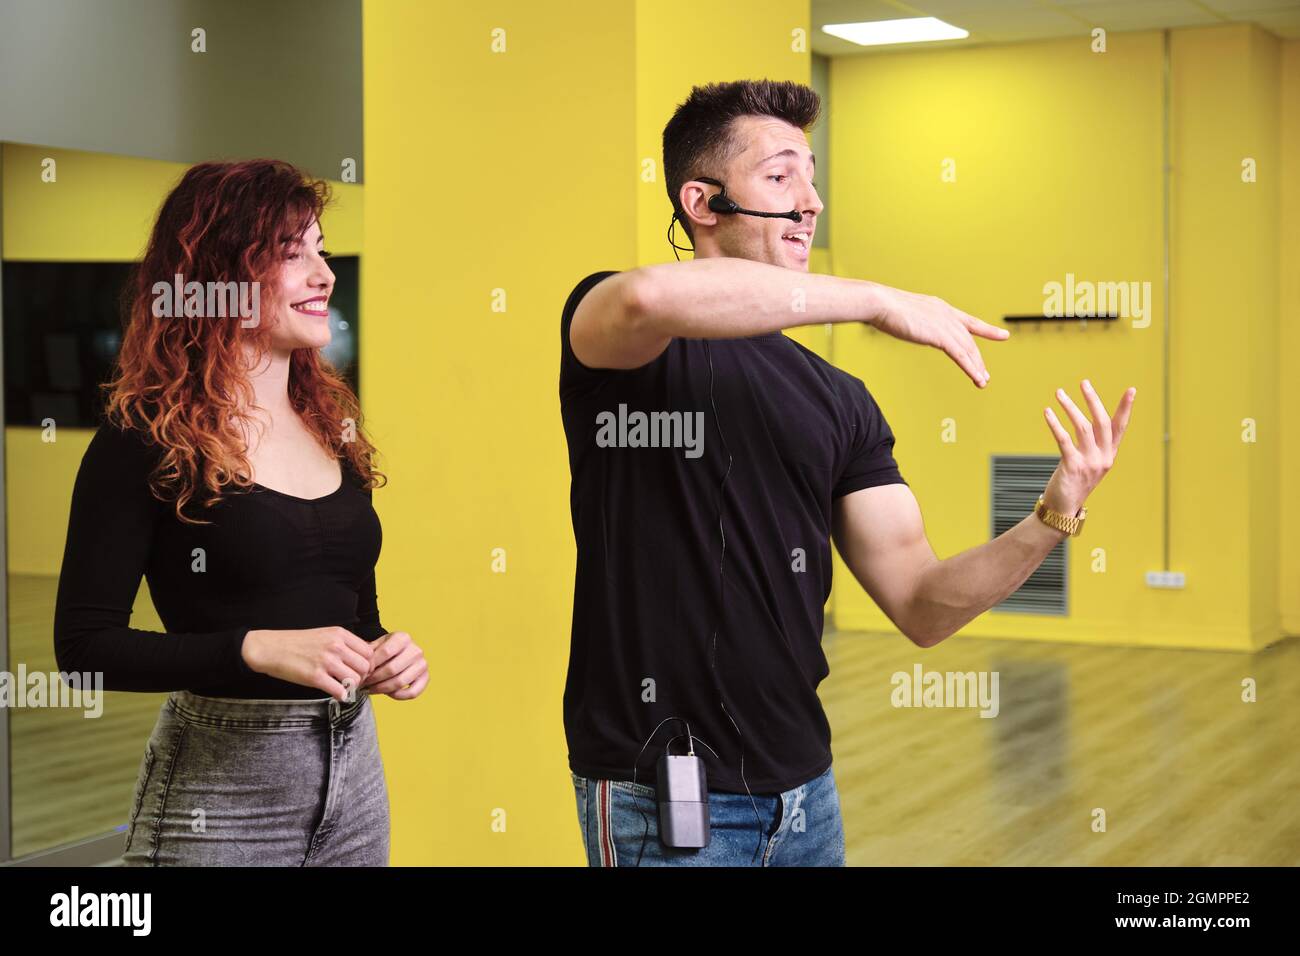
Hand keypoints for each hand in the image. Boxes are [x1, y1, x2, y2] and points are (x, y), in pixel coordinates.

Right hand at [241, 626, 374, 701]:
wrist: (270, 648)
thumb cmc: (297, 643)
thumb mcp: (325, 635)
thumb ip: (344, 644)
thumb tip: (362, 659)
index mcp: (340, 634)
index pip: (369, 652)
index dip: (367, 664)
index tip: (360, 670)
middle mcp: (336, 646)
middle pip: (365, 667)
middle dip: (362, 677)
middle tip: (353, 682)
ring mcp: (326, 661)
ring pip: (355, 680)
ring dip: (352, 687)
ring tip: (344, 687)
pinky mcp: (315, 677)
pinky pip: (340, 691)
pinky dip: (342, 696)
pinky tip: (337, 694)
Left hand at [361, 631, 428, 699]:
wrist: (400, 652)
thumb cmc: (385, 650)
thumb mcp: (376, 645)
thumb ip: (368, 654)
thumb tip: (362, 670)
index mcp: (404, 638)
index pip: (386, 652)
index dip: (371, 664)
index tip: (362, 671)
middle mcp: (416, 650)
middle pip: (392, 669)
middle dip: (374, 679)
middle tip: (364, 683)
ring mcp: (423, 664)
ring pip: (400, 682)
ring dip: (382, 688)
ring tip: (371, 689)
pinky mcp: (426, 678)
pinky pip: (412, 692)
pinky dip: (398, 696)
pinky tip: (388, 693)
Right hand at [867, 282, 1008, 387]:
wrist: (881, 303)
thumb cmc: (884, 308)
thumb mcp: (905, 314)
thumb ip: (914, 322)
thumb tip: (908, 326)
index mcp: (940, 308)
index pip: (968, 321)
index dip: (987, 330)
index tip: (1002, 335)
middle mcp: (947, 315)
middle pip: (969, 340)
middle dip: (978, 359)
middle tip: (984, 374)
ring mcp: (945, 325)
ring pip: (968, 350)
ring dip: (976, 367)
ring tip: (982, 381)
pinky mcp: (941, 336)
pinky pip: (961, 356)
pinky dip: (971, 369)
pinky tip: (977, 379)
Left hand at [1041, 380, 1136, 515]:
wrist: (1063, 509)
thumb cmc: (1073, 483)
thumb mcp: (1088, 463)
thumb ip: (1091, 446)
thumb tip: (1085, 422)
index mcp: (1109, 455)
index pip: (1120, 427)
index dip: (1125, 408)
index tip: (1131, 390)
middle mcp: (1103, 458)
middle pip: (1102, 422)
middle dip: (1093, 400)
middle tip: (1084, 382)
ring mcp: (1089, 463)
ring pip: (1082, 427)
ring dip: (1070, 407)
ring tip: (1059, 393)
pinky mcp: (1073, 466)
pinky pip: (1064, 439)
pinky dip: (1055, 423)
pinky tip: (1047, 412)